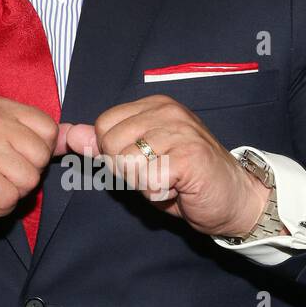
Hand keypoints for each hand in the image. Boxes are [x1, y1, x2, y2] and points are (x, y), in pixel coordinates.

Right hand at [0, 98, 74, 245]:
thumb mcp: (8, 146)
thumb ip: (42, 139)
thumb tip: (78, 134)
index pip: (49, 130)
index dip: (37, 155)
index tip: (11, 159)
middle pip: (40, 156)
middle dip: (25, 176)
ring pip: (28, 179)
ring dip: (11, 193)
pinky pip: (9, 197)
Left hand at [60, 95, 283, 237]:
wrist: (235, 200)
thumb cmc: (186, 182)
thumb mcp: (139, 162)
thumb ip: (105, 147)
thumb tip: (70, 135)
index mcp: (153, 106)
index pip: (102, 125)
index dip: (115, 154)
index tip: (145, 163)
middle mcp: (167, 110)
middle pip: (109, 143)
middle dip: (127, 170)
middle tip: (159, 174)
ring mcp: (180, 130)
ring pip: (125, 162)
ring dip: (143, 183)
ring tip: (169, 180)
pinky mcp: (188, 155)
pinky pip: (146, 179)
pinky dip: (157, 193)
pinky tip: (178, 189)